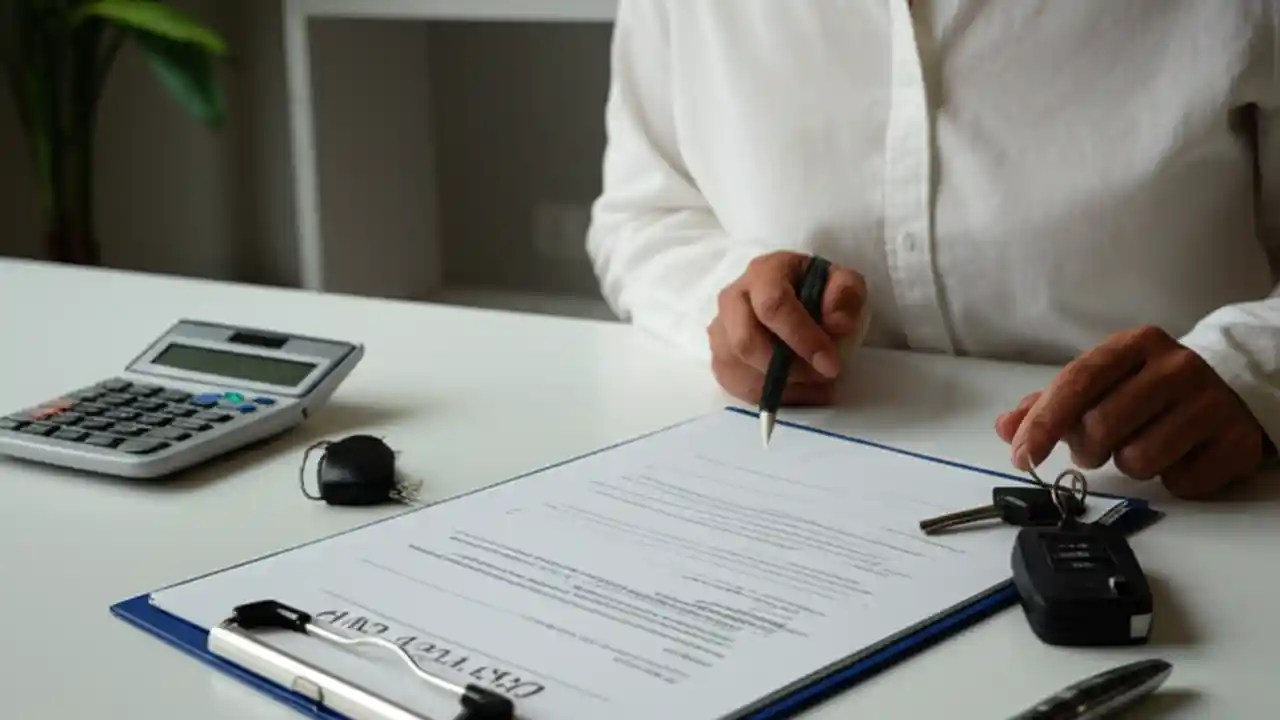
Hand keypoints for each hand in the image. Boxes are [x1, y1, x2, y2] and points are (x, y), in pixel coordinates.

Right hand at [707, 251, 866, 404]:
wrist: (797, 302)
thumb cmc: (819, 293)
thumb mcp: (844, 284)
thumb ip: (846, 295)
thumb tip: (836, 323)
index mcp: (765, 273)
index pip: (773, 306)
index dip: (802, 338)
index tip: (830, 364)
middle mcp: (733, 298)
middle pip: (745, 342)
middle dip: (787, 369)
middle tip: (820, 376)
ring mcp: (721, 330)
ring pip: (740, 369)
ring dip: (781, 385)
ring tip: (812, 382)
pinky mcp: (720, 358)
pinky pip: (738, 387)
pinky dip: (771, 397)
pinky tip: (796, 389)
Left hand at [995, 325, 1267, 497]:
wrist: (1234, 388)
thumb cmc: (1150, 389)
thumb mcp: (1102, 383)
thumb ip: (1049, 405)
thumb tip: (1006, 427)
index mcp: (1135, 344)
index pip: (1077, 382)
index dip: (1044, 422)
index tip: (1021, 455)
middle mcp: (1176, 366)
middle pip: (1102, 425)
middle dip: (1087, 449)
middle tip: (1096, 448)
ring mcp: (1211, 402)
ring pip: (1138, 459)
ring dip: (1129, 465)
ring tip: (1143, 446)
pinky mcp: (1236, 441)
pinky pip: (1179, 482)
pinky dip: (1170, 479)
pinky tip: (1180, 457)